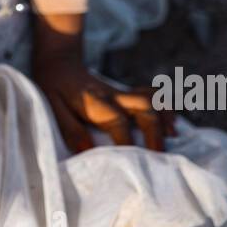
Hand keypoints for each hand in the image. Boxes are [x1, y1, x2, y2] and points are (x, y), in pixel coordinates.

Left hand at [32, 48, 176, 154]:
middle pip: (143, 108)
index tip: (134, 164)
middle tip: (160, 158)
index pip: (117, 123)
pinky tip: (172, 122)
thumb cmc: (52, 89)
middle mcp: (112, 96)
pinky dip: (164, 107)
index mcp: (95, 103)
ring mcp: (120, 92)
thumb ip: (71, 130)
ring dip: (163, 117)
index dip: (127, 144)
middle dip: (154, 133)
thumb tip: (87, 151)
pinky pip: (149, 95)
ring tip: (174, 136)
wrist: (58, 62)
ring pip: (150, 99)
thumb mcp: (53, 109)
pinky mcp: (124, 93)